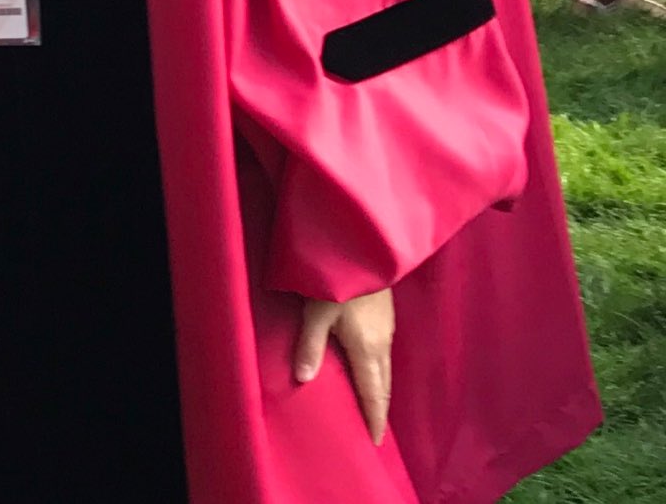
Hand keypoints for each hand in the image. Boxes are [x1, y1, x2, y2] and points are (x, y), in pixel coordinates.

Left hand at [294, 289, 393, 444]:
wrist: (361, 247)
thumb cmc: (337, 279)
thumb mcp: (317, 311)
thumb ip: (310, 345)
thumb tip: (302, 380)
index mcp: (367, 348)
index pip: (373, 393)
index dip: (373, 418)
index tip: (375, 441)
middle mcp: (382, 343)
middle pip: (383, 384)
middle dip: (379, 408)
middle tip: (374, 429)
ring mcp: (387, 328)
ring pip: (386, 368)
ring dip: (380, 389)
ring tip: (372, 404)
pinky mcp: (385, 314)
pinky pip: (385, 353)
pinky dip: (379, 370)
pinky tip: (370, 367)